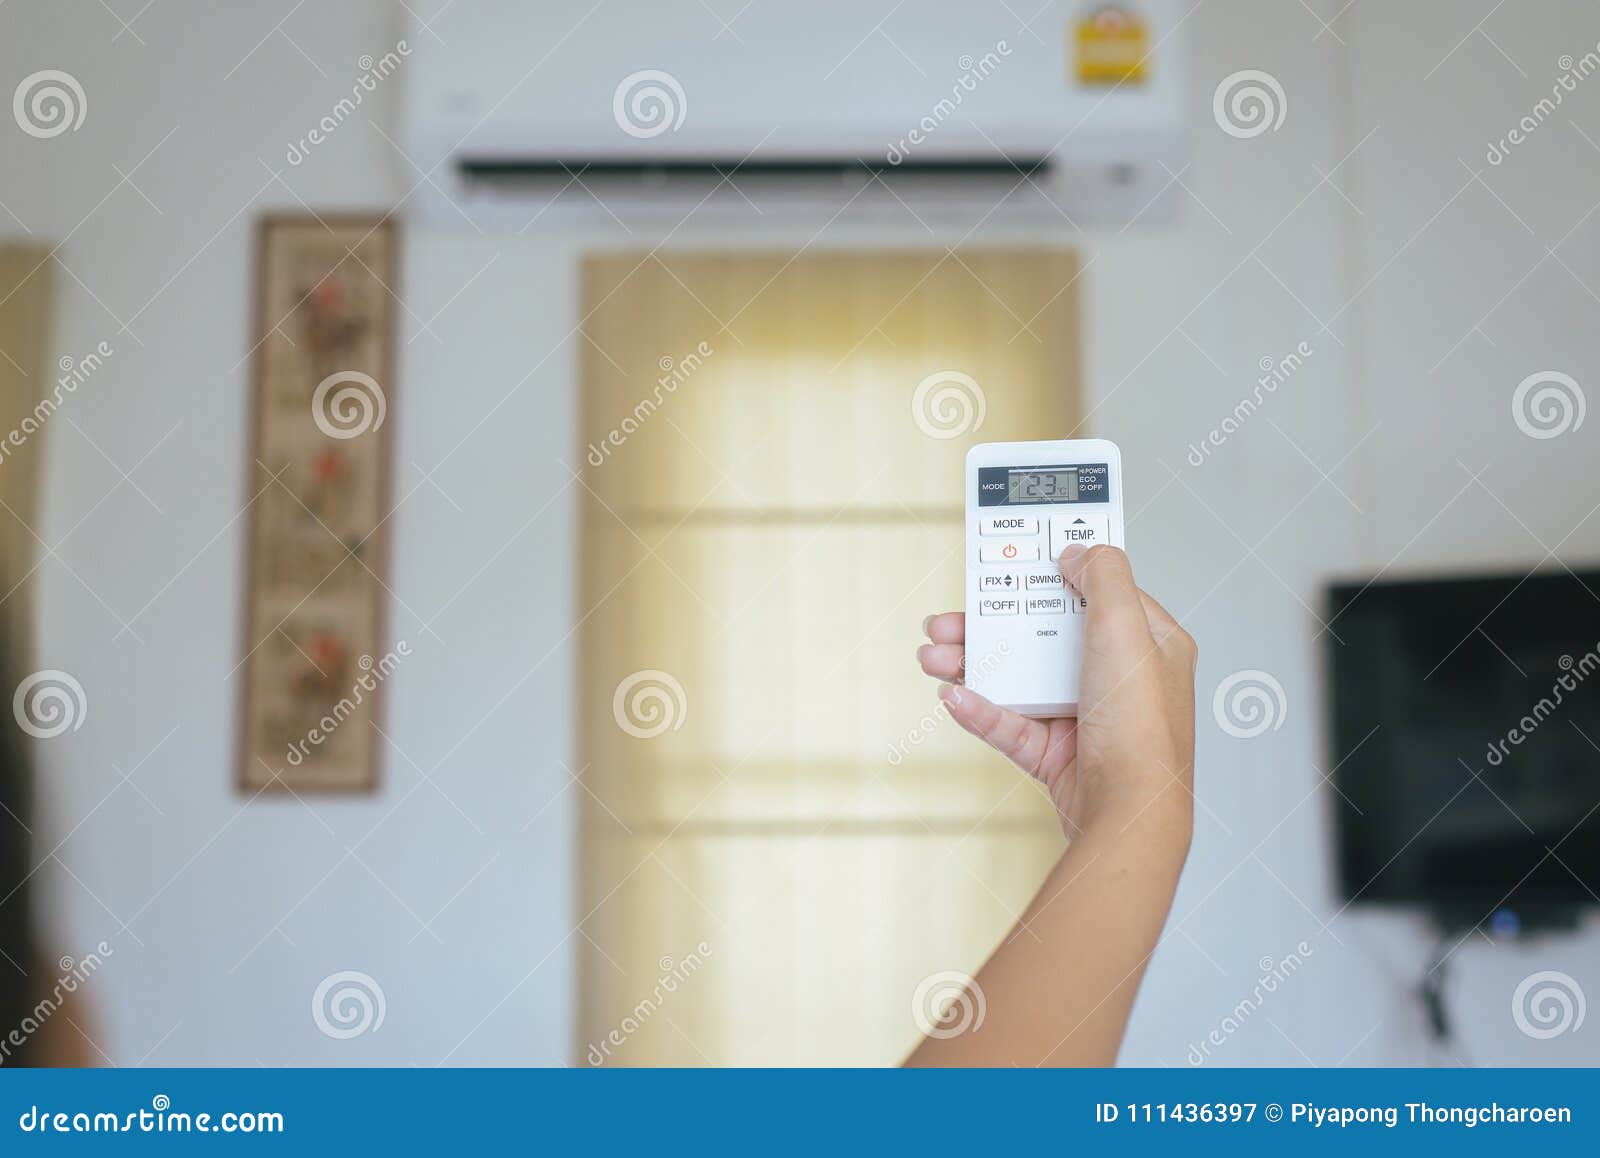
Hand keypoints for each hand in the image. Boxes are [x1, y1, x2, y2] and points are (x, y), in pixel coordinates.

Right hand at [917, 544, 1196, 841]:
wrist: (1127, 813)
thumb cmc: (1142, 729)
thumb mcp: (1127, 628)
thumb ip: (1104, 576)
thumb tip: (1079, 552)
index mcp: (1148, 645)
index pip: (1097, 596)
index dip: (1053, 577)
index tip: (1015, 564)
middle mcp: (1117, 679)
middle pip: (1042, 636)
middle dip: (989, 625)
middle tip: (948, 620)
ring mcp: (1085, 717)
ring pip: (1018, 679)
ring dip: (972, 664)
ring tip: (933, 656)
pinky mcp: (1057, 754)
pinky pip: (1009, 723)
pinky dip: (978, 708)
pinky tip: (953, 695)